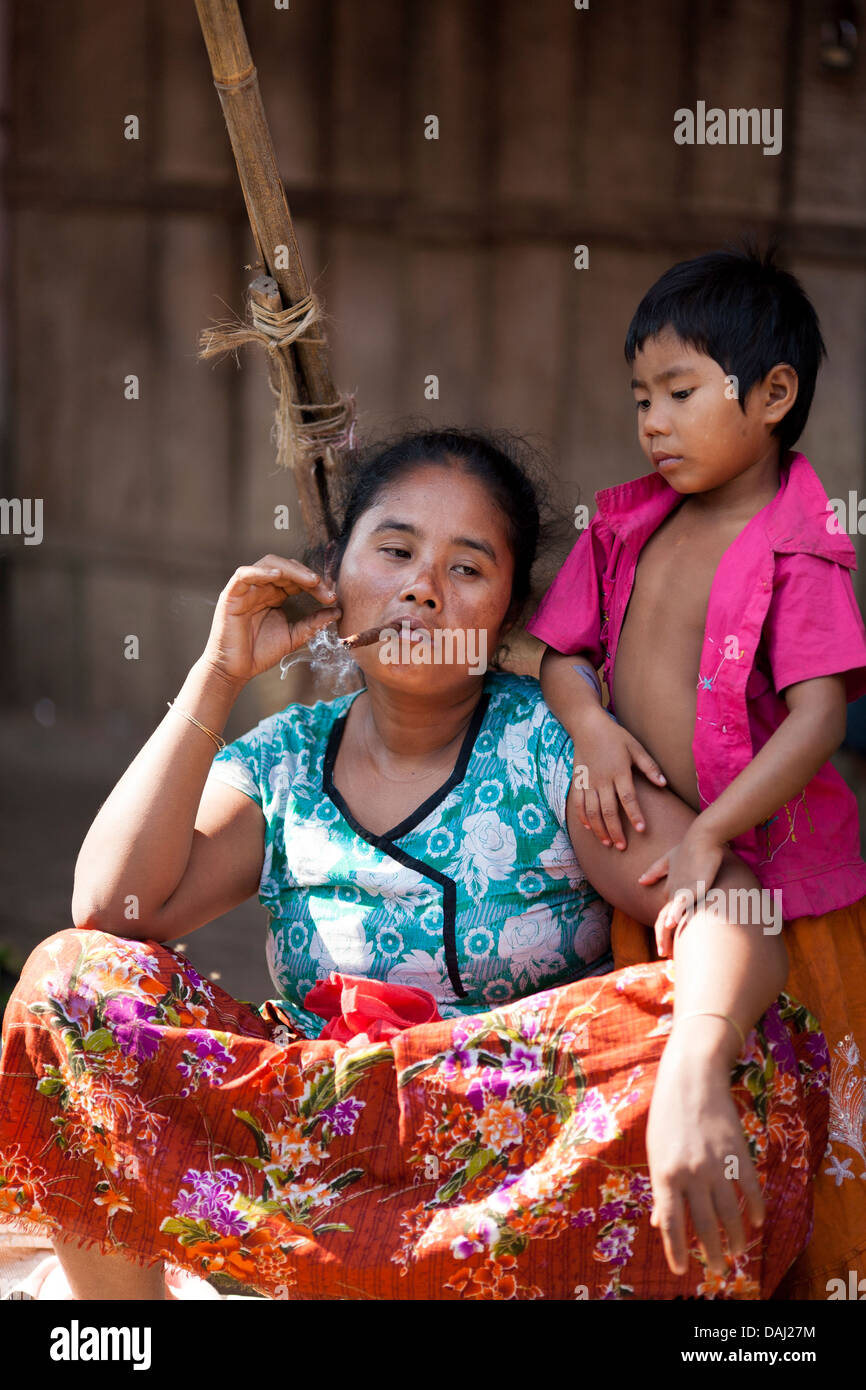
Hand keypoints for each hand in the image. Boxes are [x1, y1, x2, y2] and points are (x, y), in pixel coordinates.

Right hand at [201, 554, 340, 686]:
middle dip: (307, 575)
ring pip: (268, 565)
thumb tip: (337, 611)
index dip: (316, 585)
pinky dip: (260, 572)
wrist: (236, 671)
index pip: (297, 580)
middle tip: (324, 588)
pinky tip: (278, 575)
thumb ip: (313, 623)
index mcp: (275, 595)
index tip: (332, 598)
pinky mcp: (231, 595)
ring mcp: (246, 590)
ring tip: (310, 580)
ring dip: (291, 569)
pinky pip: (244, 575)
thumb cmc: (260, 653)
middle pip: (286, 568)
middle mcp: (261, 588)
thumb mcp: (293, 636)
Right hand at [570, 707, 666, 849]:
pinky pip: (578, 804)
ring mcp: (588, 782)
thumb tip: (664, 784)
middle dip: (615, 831)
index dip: (635, 815)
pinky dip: (582, 818)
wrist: (587, 726)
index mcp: (619, 772)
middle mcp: (602, 780)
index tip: (641, 830)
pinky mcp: (578, 781)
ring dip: (599, 829)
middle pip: (608, 811)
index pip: (628, 798)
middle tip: (622, 847)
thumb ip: (649, 767)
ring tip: (607, 843)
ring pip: (592, 811)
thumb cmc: (614, 736)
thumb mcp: (635, 747)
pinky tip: (589, 829)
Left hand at [638, 825, 725, 957]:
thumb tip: (640, 880)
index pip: (663, 915)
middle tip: (662, 954)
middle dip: (661, 938)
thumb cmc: (688, 848)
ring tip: (664, 949)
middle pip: (663, 919)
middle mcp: (674, 892)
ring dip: (665, 933)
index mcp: (670, 889)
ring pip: (670, 915)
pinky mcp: (695, 885)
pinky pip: (683, 902)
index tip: (664, 946)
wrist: (702, 836)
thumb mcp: (668, 861)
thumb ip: (655, 871)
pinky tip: (671, 924)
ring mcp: (683, 889)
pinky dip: (676, 913)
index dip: (661, 931)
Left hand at [646, 1029, 764, 1278]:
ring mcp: (717, 1164)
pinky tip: (756, 1223)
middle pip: (704, 1225)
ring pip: (730, 1214)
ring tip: (737, 1252)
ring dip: (735, 1238)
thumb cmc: (666, 1115)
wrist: (692, 1077)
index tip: (680, 1270)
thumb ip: (661, 1188)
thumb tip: (661, 1224)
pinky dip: (755, 1209)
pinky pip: (750, 1190)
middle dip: (710, 1252)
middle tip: (715, 1268)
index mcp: (664, 1173)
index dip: (675, 1251)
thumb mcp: (654, 1151)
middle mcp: (690, 1173)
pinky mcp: (739, 1153)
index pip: (671, 1224)